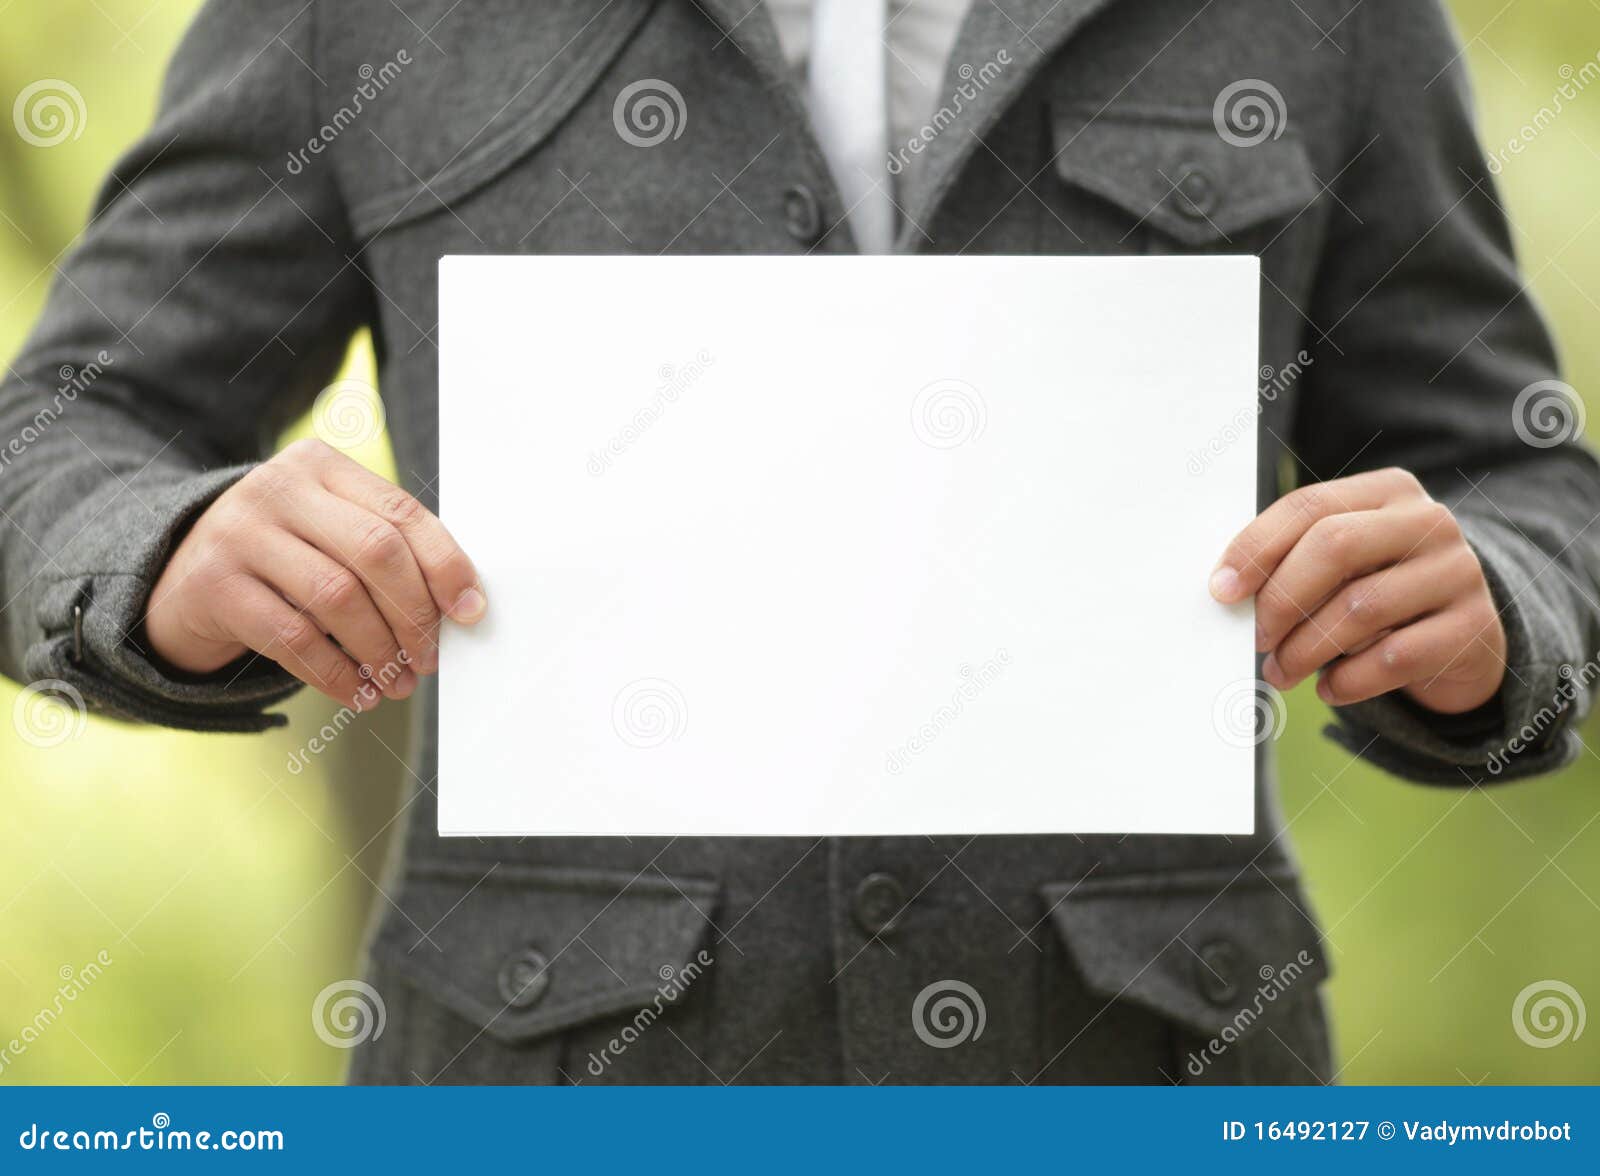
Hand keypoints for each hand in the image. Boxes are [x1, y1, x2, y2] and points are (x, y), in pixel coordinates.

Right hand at [143, 439, 484, 708]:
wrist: (176, 575)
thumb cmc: (281, 556)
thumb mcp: (329, 531)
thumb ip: (387, 548)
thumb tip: (465, 604)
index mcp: (320, 465)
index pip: (401, 513)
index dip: (445, 565)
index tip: (470, 612)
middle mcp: (277, 488)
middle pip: (375, 551)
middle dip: (414, 614)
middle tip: (430, 658)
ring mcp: (239, 533)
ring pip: (336, 596)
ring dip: (379, 651)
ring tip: (398, 682)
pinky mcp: (213, 586)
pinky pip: (292, 638)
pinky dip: (336, 674)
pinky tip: (359, 693)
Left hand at [1209, 467, 1505, 714]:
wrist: (1464, 638)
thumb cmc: (1380, 591)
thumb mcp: (1343, 565)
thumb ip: (1294, 561)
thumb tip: (1226, 588)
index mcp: (1387, 491)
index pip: (1309, 505)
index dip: (1257, 547)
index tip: (1222, 590)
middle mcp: (1428, 522)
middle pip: (1335, 546)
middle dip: (1282, 599)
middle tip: (1258, 638)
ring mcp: (1458, 571)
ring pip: (1361, 606)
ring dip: (1306, 648)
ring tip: (1281, 672)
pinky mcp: (1475, 627)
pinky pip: (1395, 657)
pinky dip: (1348, 680)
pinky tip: (1328, 688)